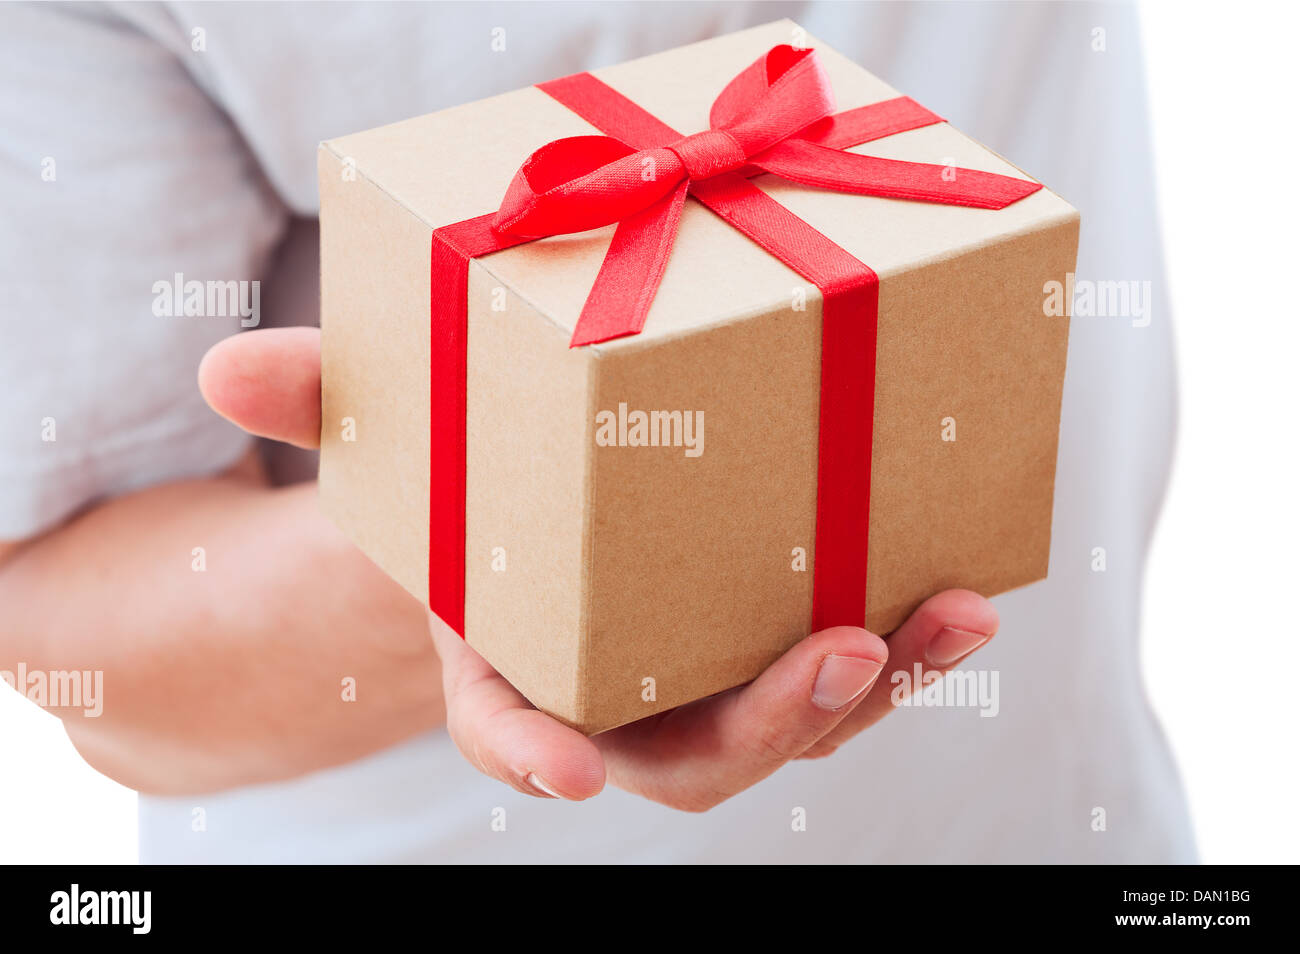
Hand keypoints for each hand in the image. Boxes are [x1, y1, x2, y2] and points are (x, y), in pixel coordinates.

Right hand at [202, 328, 997, 809]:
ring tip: (946, 619)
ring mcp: (704, 679)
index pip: (510, 733)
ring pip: (790, 724)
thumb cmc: (472, 480)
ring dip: (875, 687)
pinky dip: (904, 644)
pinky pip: (842, 666)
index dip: (531, 755)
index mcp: (516, 662)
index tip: (561, 772)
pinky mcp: (771, 637)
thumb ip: (327, 401)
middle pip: (689, 758)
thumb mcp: (403, 438)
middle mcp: (619, 694)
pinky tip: (963, 589)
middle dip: (767, 721)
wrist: (548, 497)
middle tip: (834, 653)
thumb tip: (225, 365)